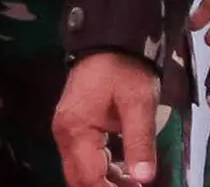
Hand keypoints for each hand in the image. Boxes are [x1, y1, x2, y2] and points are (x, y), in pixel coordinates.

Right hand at [53, 51, 161, 185]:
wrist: (109, 37)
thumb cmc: (124, 68)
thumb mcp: (139, 103)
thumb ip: (140, 142)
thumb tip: (145, 179)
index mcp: (77, 130)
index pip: (89, 178)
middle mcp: (65, 134)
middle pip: (79, 179)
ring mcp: (66, 130)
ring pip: (80, 171)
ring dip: (105, 183)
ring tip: (135, 186)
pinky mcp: (74, 125)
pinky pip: (84, 158)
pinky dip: (103, 170)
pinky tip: (125, 174)